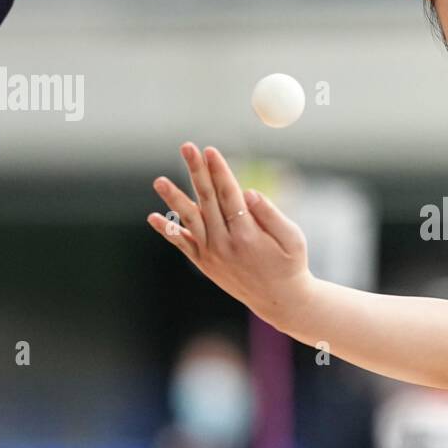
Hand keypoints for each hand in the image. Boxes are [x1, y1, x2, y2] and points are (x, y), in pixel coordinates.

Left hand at [147, 143, 313, 322]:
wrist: (279, 300)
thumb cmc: (290, 265)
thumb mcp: (293, 239)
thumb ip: (271, 215)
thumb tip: (248, 192)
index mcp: (248, 235)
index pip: (229, 195)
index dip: (219, 171)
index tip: (210, 150)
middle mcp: (224, 244)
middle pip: (207, 200)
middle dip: (197, 171)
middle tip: (187, 147)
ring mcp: (211, 254)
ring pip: (189, 220)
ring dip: (173, 198)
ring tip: (158, 180)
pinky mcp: (204, 263)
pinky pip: (182, 244)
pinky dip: (168, 231)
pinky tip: (153, 217)